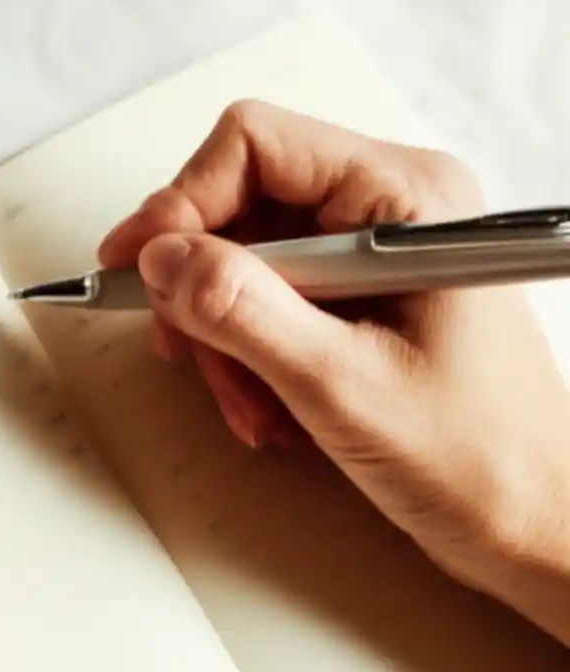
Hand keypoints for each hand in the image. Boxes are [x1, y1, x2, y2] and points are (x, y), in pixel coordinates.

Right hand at [98, 100, 569, 644]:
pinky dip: (245, 353)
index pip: (256, 145)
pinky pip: (267, 299)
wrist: (532, 526)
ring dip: (222, 334)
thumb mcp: (342, 384)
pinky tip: (268, 406)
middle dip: (201, 284)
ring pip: (243, 257)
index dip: (183, 200)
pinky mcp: (358, 294)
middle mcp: (389, 207)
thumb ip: (244, 311)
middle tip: (183, 345)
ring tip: (247, 402)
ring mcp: (372, 251)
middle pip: (240, 201)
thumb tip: (163, 257)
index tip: (140, 265)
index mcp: (406, 197)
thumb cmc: (478, 460)